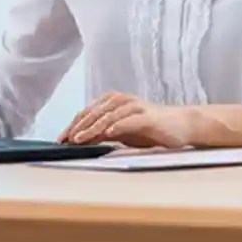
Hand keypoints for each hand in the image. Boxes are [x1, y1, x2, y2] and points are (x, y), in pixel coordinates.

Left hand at [57, 92, 194, 147]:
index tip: (60, 139)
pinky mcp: (148, 117)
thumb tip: (80, 141)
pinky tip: (108, 134)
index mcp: (113, 102)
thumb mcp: (122, 132)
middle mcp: (121, 101)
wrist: (181, 125)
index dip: (72, 126)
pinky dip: (117, 126)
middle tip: (66, 140)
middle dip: (78, 127)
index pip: (87, 113)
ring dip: (93, 127)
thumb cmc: (150, 129)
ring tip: (80, 138)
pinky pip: (129, 120)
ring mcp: (135, 107)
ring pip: (108, 115)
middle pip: (94, 113)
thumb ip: (102, 133)